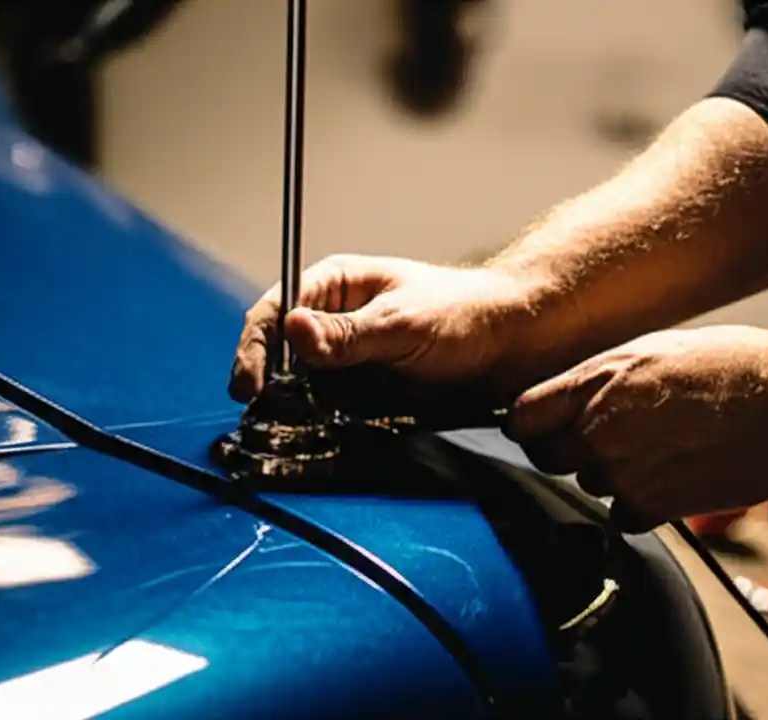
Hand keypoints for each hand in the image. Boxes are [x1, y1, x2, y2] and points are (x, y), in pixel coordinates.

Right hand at [229, 254, 539, 400]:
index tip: (251, 387)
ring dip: (295, 407)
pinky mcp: (368, 387)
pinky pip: (332, 406)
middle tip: (264, 417)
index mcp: (335, 284)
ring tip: (289, 431)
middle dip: (270, 384)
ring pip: (303, 385)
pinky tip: (322, 433)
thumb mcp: (402, 324)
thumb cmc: (465, 315)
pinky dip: (323, 421)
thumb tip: (293, 331)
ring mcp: (351, 355)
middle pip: (281, 353)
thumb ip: (347, 335)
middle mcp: (336, 318)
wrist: (516, 343)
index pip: (275, 313)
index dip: (255, 350)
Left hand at [505, 326, 767, 532]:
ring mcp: (621, 471)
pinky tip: (673, 478)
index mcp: (594, 381)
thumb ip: (603, 378)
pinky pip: (622, 516)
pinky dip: (641, 506)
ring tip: (661, 449)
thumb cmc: (730, 365)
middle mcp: (597, 429)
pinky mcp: (650, 507)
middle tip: (608, 440)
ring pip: (589, 484)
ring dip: (613, 475)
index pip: (521, 417)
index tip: (542, 428)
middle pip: (547, 457)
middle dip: (568, 452)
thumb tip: (574, 396)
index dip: (530, 425)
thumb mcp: (651, 349)